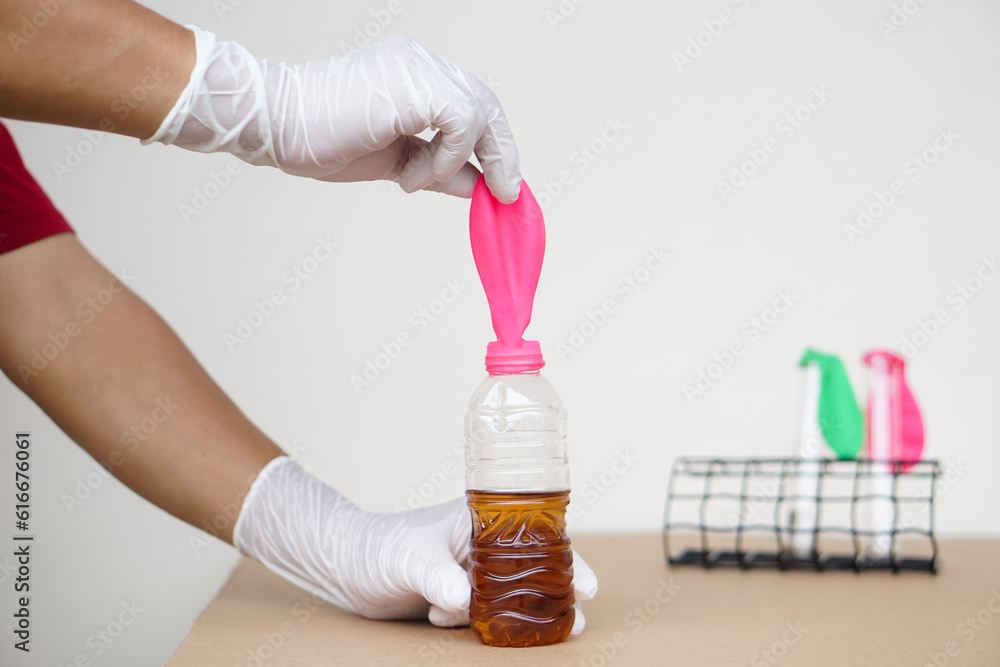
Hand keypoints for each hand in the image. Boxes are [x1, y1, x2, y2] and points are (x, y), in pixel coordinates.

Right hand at [146, 28, 520, 202]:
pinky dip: (446, 157)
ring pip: (477, 112)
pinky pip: (459, 122)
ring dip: (456, 160)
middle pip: (486, 104)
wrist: (275, 124)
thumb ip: (439, 170)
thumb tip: (480, 187)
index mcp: (416, 76)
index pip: (473, 105)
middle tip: (504, 194)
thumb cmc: (321, 140)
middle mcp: (421, 63)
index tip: (501, 184)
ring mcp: (418, 66)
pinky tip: (411, 173)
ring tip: (413, 179)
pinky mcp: (412, 82)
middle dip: (501, 154)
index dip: (494, 146)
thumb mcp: (397, 163)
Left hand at [234, 457, 597, 629]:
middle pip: (532, 571)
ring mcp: (470, 571)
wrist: (345, 566)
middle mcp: (482, 544)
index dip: (568, 560)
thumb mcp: (412, 559)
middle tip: (571, 624)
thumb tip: (466, 602)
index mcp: (480, 519)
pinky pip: (480, 616)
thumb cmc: (379, 546)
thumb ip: (440, 578)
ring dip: (503, 618)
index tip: (590, 587)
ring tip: (494, 629)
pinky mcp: (456, 595)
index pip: (537, 537)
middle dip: (550, 598)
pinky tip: (437, 618)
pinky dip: (466, 624)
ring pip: (507, 599)